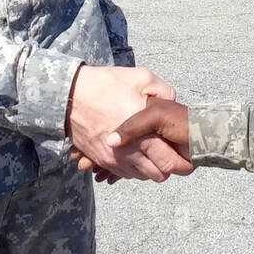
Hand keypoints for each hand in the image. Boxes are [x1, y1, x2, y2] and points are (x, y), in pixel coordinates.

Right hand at [66, 65, 190, 180]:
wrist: (69, 94)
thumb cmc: (107, 84)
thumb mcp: (142, 78)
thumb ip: (164, 91)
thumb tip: (173, 102)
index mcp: (143, 136)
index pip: (169, 164)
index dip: (181, 161)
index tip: (184, 151)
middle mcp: (129, 153)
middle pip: (157, 175)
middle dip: (166, 166)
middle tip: (168, 150)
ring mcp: (113, 159)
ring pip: (140, 176)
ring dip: (148, 167)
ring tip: (151, 149)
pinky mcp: (101, 159)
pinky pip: (122, 172)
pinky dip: (131, 167)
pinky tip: (134, 150)